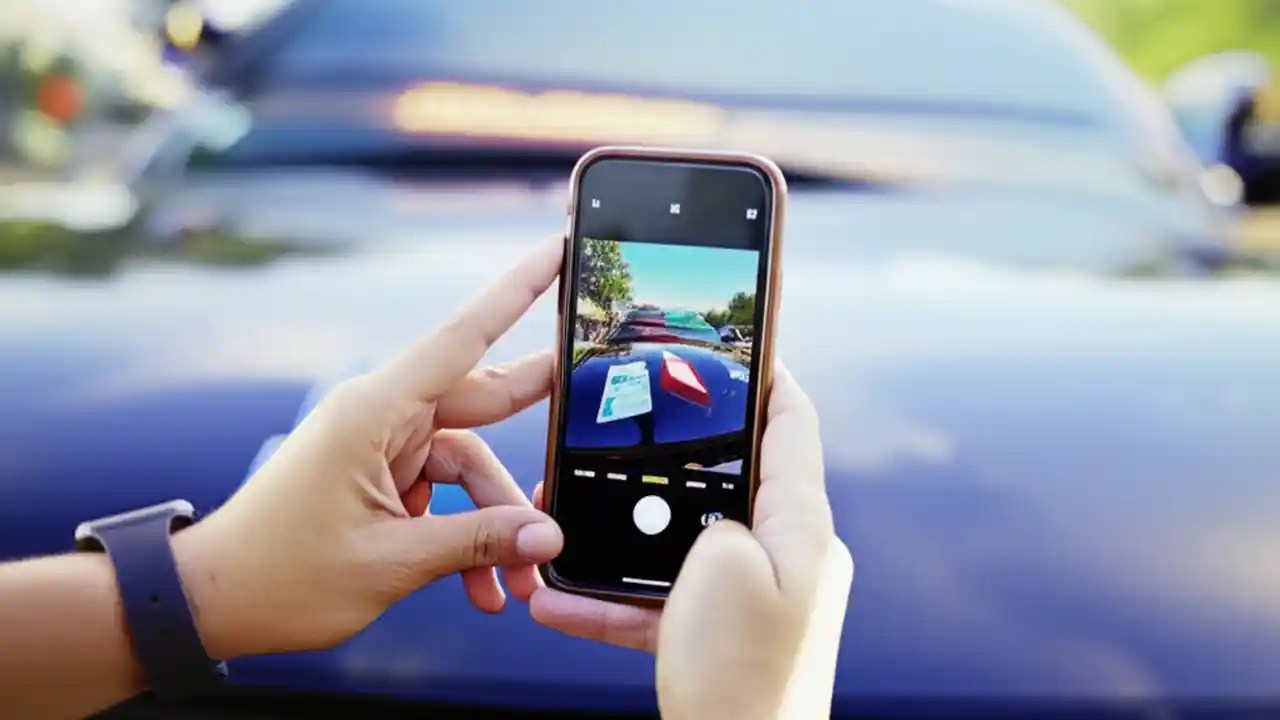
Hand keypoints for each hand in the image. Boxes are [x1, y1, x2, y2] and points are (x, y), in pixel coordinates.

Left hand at [172, 236, 565, 658]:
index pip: (462, 337)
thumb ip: (477, 541)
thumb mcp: (390, 563)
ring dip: (495, 521)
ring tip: (514, 580)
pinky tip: (480, 582)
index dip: (515, 292)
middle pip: (480, 404)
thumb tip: (545, 534)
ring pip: (467, 463)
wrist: (211, 602)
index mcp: (373, 412)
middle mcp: (380, 415)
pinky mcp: (378, 474)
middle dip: (532, 443)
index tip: (554, 252)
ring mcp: (379, 444)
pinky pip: (443, 491)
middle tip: (587, 429)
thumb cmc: (279, 576)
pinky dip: (465, 533)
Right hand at [529, 366, 853, 719]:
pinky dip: (615, 599)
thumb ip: (718, 517)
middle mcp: (787, 557)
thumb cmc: (743, 676)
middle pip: (726, 484)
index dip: (767, 377)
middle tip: (616, 446)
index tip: (738, 347)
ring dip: (623, 541)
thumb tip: (714, 520)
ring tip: (565, 531)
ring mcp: (757, 599)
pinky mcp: (724, 636)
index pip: (792, 425)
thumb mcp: (725, 567)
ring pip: (681, 546)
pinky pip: (663, 602)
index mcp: (801, 528)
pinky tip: (558, 600)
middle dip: (664, 467)